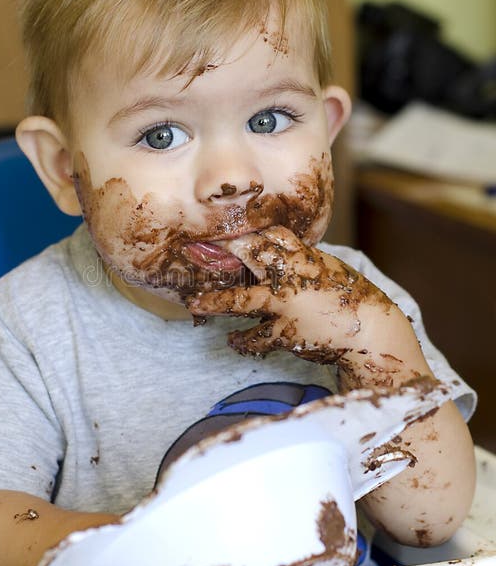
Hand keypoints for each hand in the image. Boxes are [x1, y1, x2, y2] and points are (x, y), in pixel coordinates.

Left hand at [188, 226, 410, 388]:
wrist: (371, 331)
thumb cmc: (349, 297)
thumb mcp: (327, 268)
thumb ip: (300, 259)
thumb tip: (275, 250)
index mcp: (305, 257)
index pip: (271, 234)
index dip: (246, 228)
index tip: (224, 224)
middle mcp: (292, 277)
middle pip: (251, 254)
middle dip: (225, 248)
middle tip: (196, 246)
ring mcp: (285, 305)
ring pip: (241, 300)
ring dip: (215, 301)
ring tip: (195, 304)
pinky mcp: (285, 333)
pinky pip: (255, 337)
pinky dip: (242, 340)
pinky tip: (233, 341)